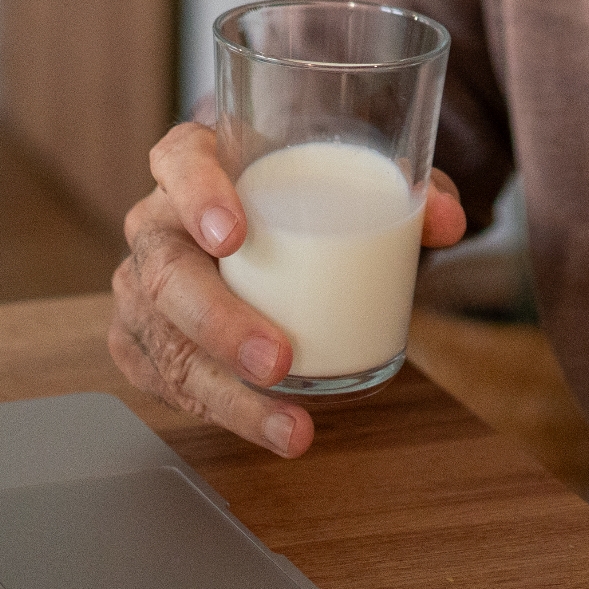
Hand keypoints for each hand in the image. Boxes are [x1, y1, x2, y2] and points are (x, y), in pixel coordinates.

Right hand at [107, 122, 468, 456]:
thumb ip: (405, 192)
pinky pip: (163, 382)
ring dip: (227, 393)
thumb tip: (448, 221)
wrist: (258, 231)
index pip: (178, 163)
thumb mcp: (346, 184)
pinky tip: (266, 425)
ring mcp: (141, 286)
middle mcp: (157, 224)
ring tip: (290, 425)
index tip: (234, 235)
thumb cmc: (296, 200)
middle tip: (279, 358)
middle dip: (220, 324)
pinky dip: (217, 411)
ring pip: (163, 344)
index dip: (198, 197)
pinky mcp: (142, 341)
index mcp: (194, 163)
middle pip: (165, 273)